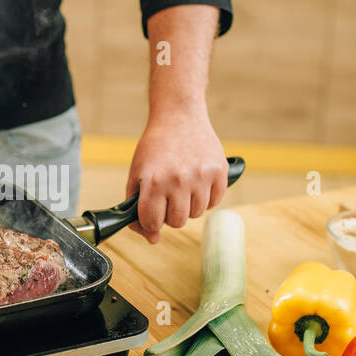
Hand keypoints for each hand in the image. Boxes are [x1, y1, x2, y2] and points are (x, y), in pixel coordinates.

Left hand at [126, 109, 227, 243]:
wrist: (178, 116)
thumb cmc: (155, 148)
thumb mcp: (137, 174)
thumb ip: (137, 209)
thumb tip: (153, 239)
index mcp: (153, 181)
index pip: (152, 223)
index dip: (150, 222)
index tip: (152, 213)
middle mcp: (178, 179)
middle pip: (177, 222)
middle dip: (170, 214)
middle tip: (168, 195)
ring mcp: (201, 175)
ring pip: (196, 214)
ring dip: (188, 205)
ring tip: (183, 185)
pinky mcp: (219, 171)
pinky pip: (214, 202)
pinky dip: (206, 197)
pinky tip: (197, 181)